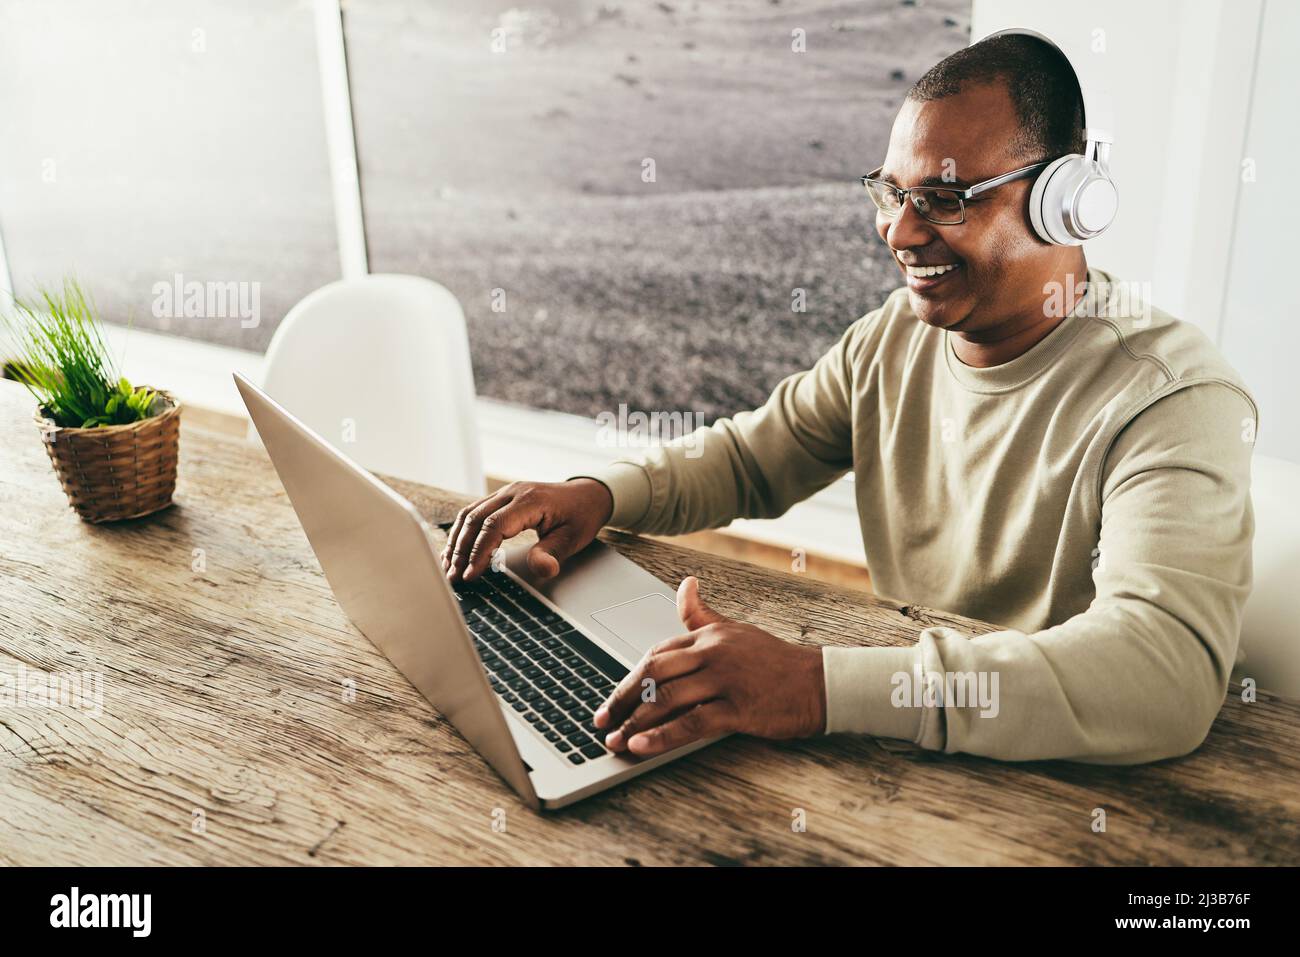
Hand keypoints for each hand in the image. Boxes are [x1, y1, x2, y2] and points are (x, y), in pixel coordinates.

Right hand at [440, 479, 612, 582]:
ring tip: (449, 568)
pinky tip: (456, 551)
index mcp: (530, 500)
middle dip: (460, 550)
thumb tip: (542, 570)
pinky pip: (475, 512)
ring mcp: (505, 493)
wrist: (588, 494)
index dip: (479, 551)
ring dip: (457, 541)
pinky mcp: (501, 498)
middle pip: (475, 519)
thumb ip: (553, 553)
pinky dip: (463, 532)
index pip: (494, 525)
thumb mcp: (573, 538)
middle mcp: (513, 492)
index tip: (471, 575)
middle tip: (453, 577)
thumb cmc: (581, 516)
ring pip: (470, 514)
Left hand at [593, 576, 825, 755]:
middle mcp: (712, 653)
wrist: (818, 682)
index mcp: (708, 636)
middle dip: (622, 699)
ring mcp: (724, 679)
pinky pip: (691, 722)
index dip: (630, 678)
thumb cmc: (775, 661)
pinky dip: (662, 736)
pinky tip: (641, 747)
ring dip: (635, 723)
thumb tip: (686, 584)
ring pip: (667, 698)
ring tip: (614, 741)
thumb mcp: (736, 631)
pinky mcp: (737, 708)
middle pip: (653, 673)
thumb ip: (703, 614)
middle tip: (602, 720)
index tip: (612, 699)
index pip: (656, 653)